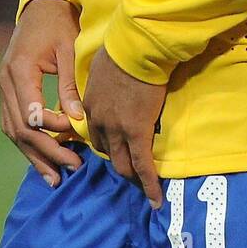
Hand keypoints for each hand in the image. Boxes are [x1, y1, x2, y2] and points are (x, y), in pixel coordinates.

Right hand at [0, 0, 83, 186]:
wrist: (41, 5)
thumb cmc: (59, 23)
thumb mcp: (68, 49)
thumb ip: (69, 84)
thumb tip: (78, 119)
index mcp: (19, 69)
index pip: (32, 112)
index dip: (53, 129)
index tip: (78, 136)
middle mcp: (4, 81)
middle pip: (20, 128)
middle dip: (47, 151)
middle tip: (73, 167)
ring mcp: (2, 87)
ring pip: (13, 130)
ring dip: (35, 155)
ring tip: (56, 177)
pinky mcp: (7, 91)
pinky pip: (13, 123)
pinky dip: (28, 143)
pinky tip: (43, 160)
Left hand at [83, 46, 165, 207]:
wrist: (136, 47)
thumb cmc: (123, 48)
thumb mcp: (104, 64)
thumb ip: (106, 79)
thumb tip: (116, 76)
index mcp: (90, 103)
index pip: (96, 132)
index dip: (107, 142)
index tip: (117, 147)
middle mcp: (99, 121)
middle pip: (107, 152)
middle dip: (119, 163)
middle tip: (132, 172)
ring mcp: (117, 130)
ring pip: (123, 164)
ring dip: (133, 177)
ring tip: (144, 188)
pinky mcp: (137, 133)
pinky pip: (143, 166)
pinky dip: (149, 185)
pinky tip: (156, 200)